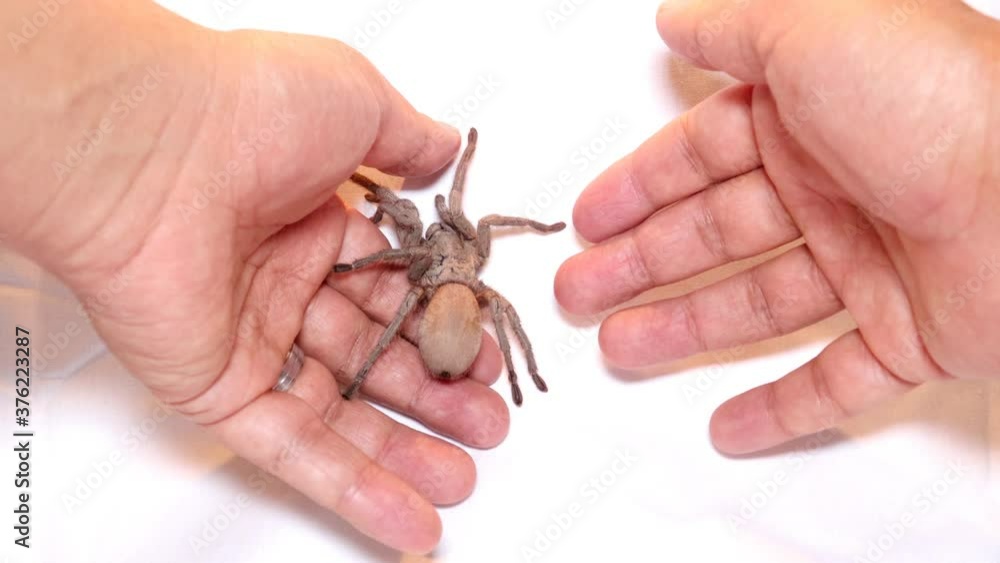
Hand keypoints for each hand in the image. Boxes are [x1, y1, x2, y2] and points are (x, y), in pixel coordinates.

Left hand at [1, 2, 507, 552]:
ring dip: (403, 452)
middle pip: (373, 356)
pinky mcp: (219, 387)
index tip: (480, 349)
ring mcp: (250, 338)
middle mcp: (282, 279)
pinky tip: (406, 516)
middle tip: (483, 422)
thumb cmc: (249, 112)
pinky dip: (351, 487)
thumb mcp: (357, 103)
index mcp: (315, 219)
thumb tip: (444, 151)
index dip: (439, 323)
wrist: (149, 149)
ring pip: (340, 411)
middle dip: (433, 394)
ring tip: (461, 477)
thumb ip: (410, 139)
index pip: (393, 288)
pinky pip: (292, 446)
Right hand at [556, 0, 999, 453]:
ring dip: (683, 331)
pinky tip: (729, 425)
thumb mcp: (816, 30)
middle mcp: (840, 188)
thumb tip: (678, 19)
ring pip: (756, 306)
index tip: (588, 221)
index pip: (702, 158)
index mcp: (815, 118)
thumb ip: (735, 26)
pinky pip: (834, 380)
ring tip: (621, 350)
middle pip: (714, 235)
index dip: (636, 189)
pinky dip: (780, 407)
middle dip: (639, 264)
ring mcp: (874, 265)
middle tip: (580, 292)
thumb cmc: (944, 105)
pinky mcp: (912, 336)